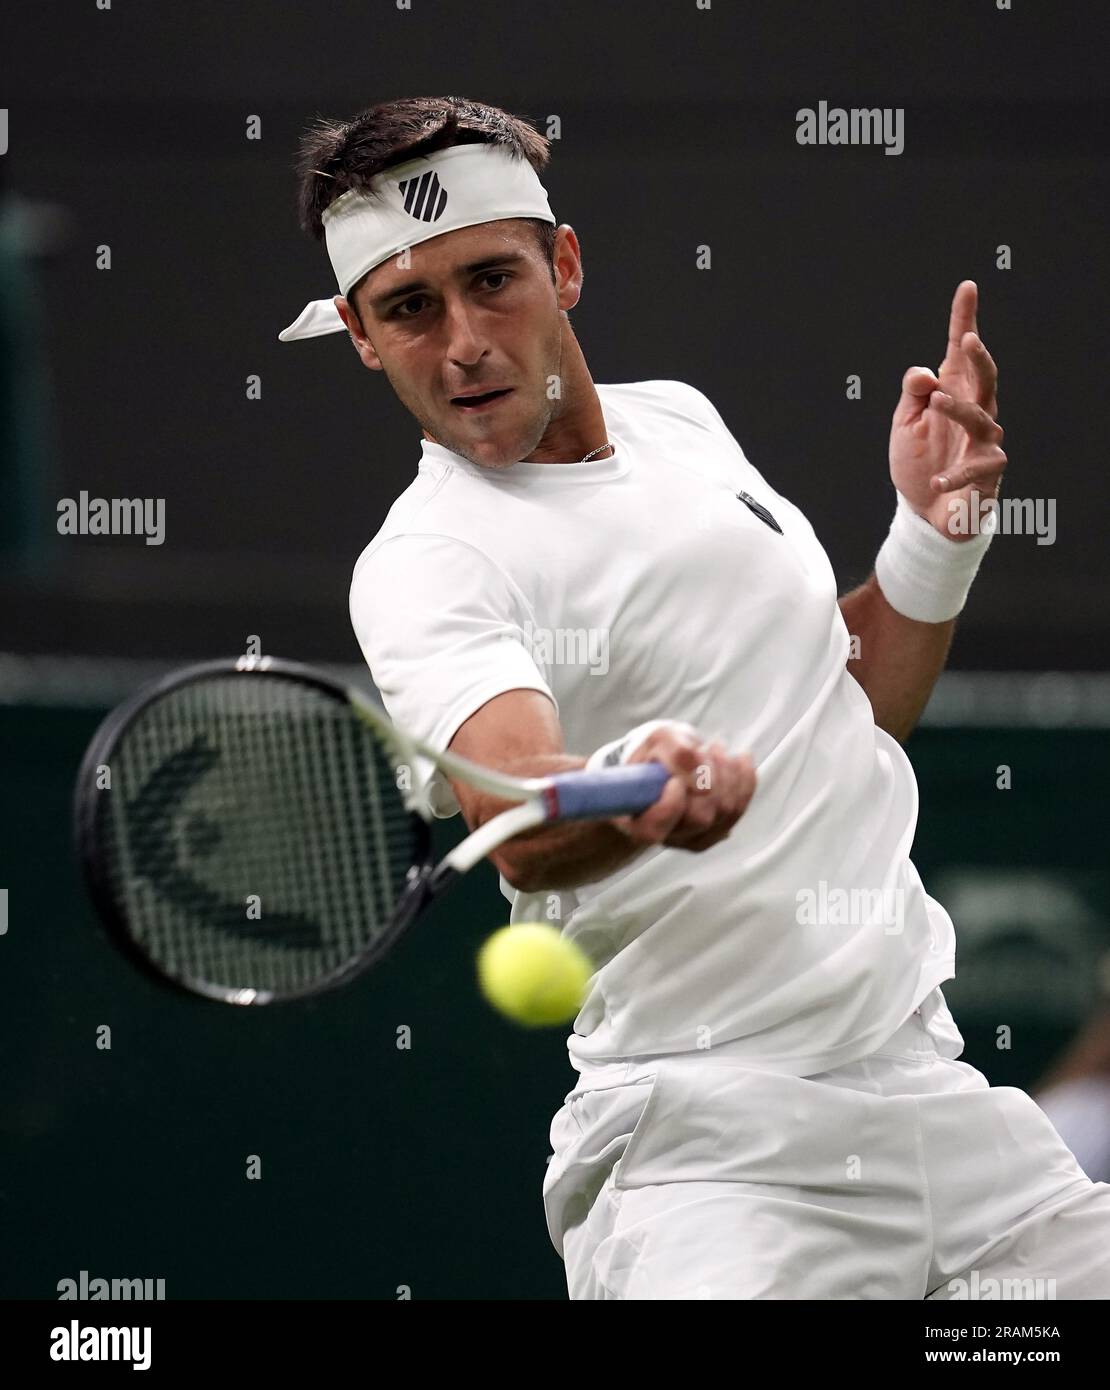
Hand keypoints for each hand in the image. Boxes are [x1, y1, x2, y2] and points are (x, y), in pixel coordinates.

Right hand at [614, 724, 755, 851]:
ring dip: (726, 773)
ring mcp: (694, 838)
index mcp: (635, 819)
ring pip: (725, 812)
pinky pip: (740, 807)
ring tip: (715, 748)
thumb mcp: (658, 740)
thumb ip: (676, 753)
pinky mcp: (717, 831)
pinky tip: (741, 758)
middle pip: (699, 818)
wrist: (667, 760)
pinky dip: (744, 778)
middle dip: (707, 778)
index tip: (675, 780)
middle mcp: (665, 837)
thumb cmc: (657, 751)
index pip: (652, 830)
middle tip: (703, 749)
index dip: (668, 806)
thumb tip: (700, 774)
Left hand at [888, 280, 1007, 539]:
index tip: (967, 288)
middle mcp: (974, 412)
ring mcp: (984, 443)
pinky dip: (953, 473)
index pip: (959, 352)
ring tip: (937, 402)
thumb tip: (924, 372)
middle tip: (969, 340)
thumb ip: (912, 395)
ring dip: (959, 409)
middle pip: (983, 378)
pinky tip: (934, 477)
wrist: (926, 513)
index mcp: (952, 393)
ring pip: (982, 417)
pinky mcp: (986, 474)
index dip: (964, 320)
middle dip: (979, 357)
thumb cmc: (918, 461)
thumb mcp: (904, 424)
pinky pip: (974, 469)